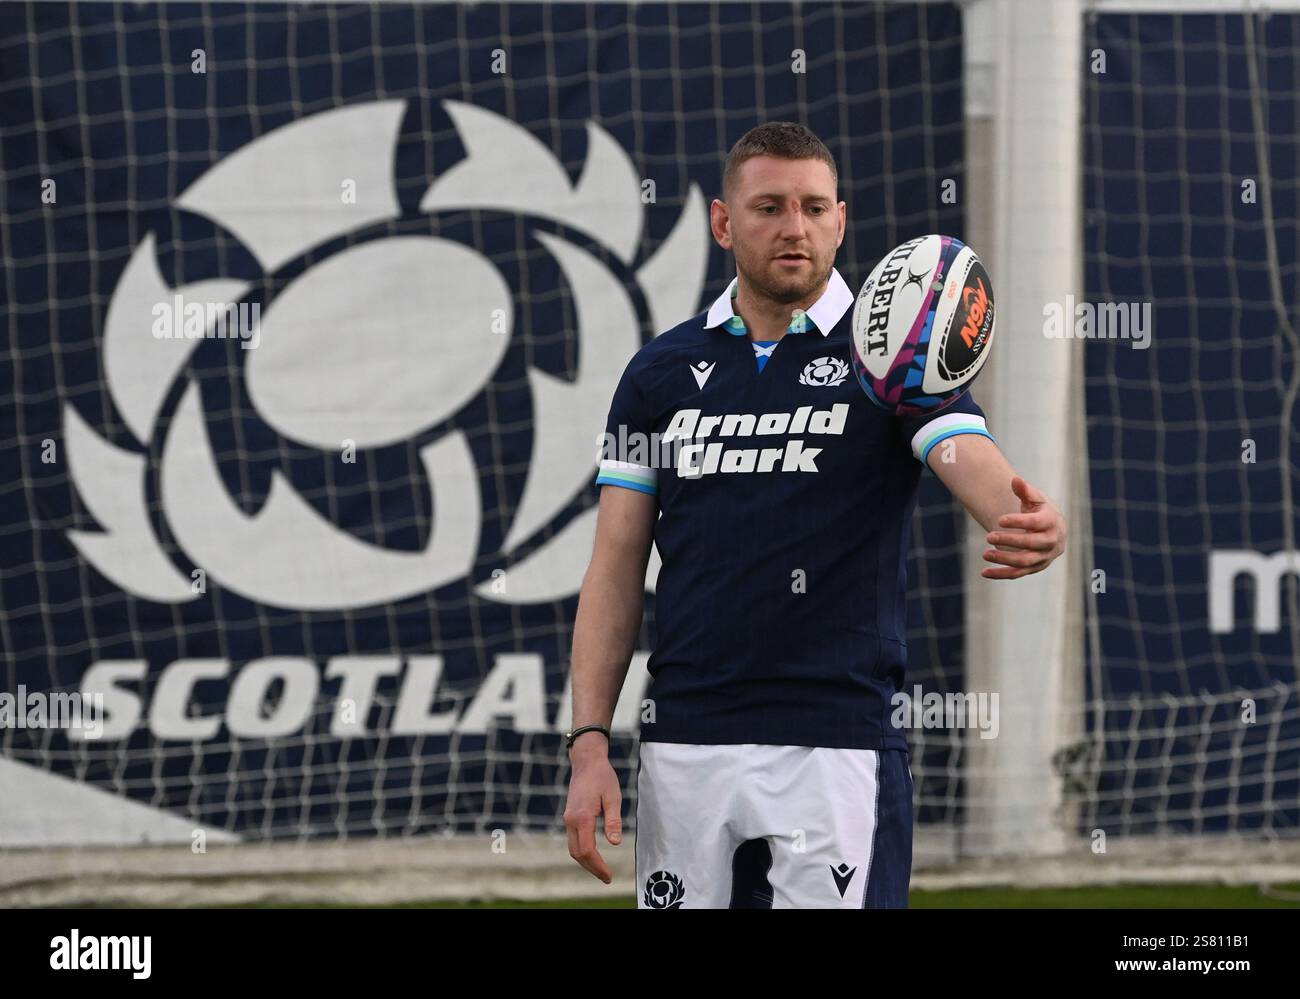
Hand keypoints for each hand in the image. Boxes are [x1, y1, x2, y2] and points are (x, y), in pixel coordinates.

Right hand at [563, 743, 622, 883]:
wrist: (586, 762)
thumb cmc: (602, 777)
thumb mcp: (613, 797)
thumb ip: (613, 821)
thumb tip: (615, 843)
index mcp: (582, 817)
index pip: (588, 850)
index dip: (598, 866)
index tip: (609, 875)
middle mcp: (571, 820)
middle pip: (578, 854)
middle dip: (592, 868)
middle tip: (607, 878)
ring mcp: (568, 819)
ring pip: (573, 849)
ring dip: (586, 862)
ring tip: (601, 871)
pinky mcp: (569, 817)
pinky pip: (573, 840)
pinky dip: (582, 852)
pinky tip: (593, 855)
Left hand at [981, 476, 1066, 579]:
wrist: (1051, 529)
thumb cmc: (1039, 511)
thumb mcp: (1034, 499)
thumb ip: (1024, 491)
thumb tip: (1015, 480)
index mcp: (1052, 522)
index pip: (1036, 523)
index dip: (1018, 522)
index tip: (1000, 520)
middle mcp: (1052, 542)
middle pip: (1031, 544)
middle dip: (1009, 541)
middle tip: (989, 536)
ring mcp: (1044, 557)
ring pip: (1024, 562)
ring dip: (1004, 559)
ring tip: (985, 553)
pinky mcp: (1035, 568)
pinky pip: (1017, 573)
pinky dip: (1000, 574)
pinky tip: (984, 572)